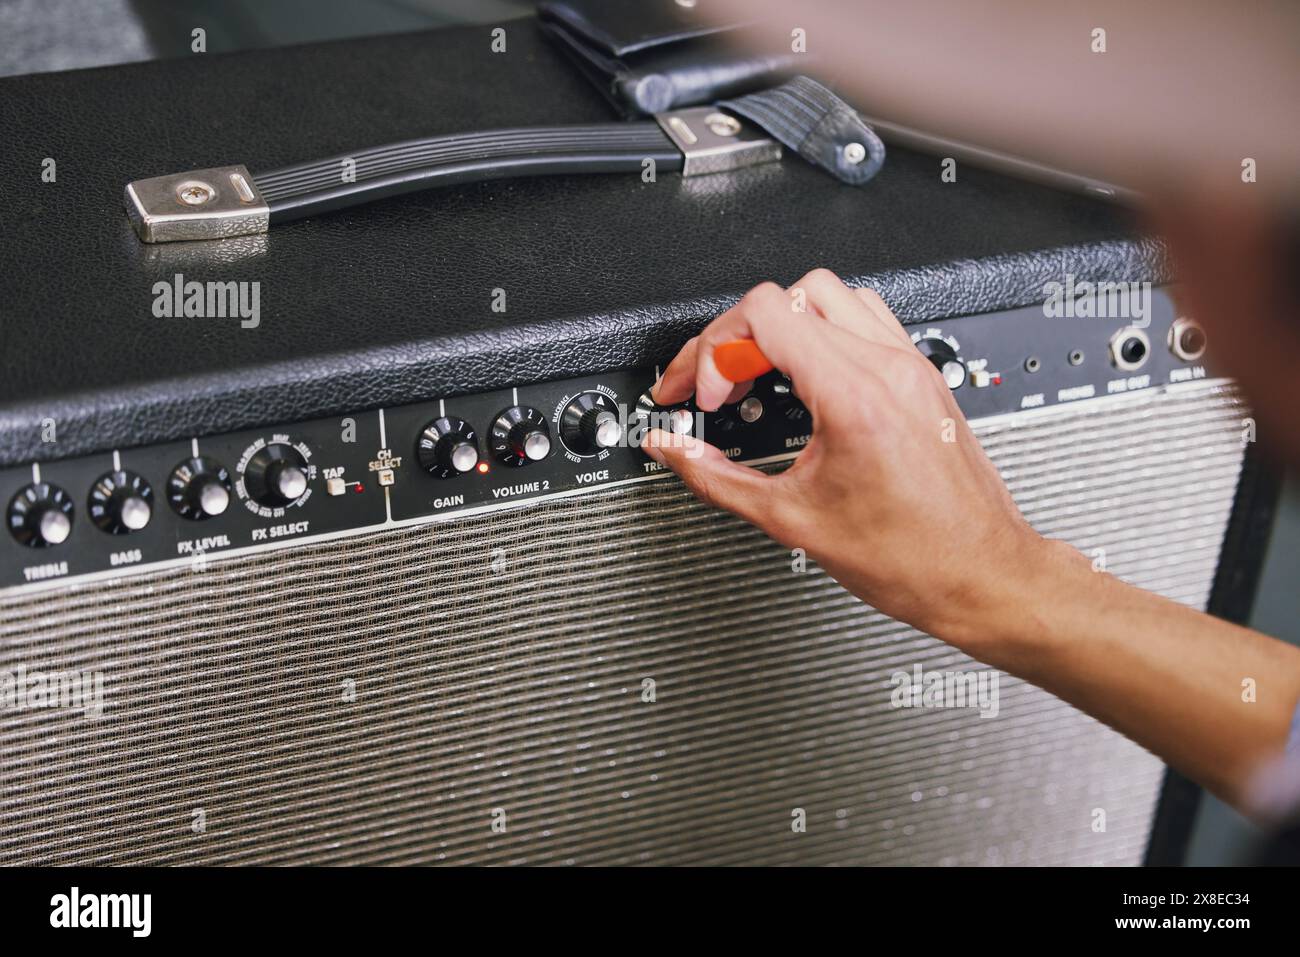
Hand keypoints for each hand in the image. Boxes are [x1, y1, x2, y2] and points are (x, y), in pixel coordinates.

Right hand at [645, 269, 1075, 659]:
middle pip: (788, 297)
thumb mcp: (791, 520)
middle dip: (737, 338)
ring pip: (829, 294)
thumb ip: (716, 478)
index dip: (713, 350)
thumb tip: (672, 451)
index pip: (764, 314)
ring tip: (759, 377)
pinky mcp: (922, 376)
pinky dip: (823, 334)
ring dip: (782, 327)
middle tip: (721, 388)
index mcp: (854, 395)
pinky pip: (866, 318)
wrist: (978, 575)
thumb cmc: (911, 556)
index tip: (705, 394)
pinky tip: (806, 378)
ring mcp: (910, 366)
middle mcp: (887, 367)